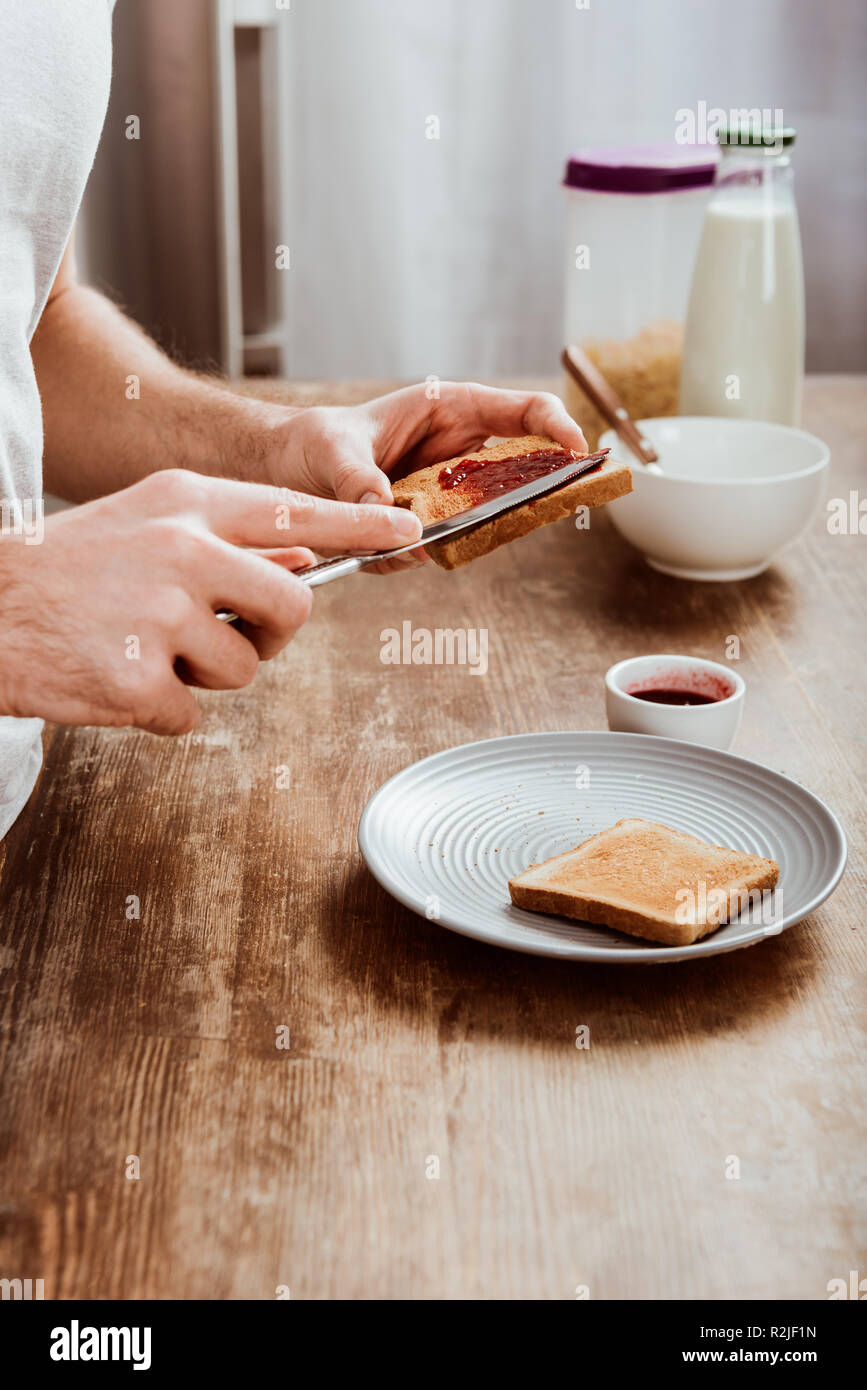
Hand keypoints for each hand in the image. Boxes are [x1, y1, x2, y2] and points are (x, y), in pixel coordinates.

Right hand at [0, 470, 421, 733]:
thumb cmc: (70, 568)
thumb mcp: (146, 522)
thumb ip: (228, 536)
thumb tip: (308, 555)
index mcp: (187, 503)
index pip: (295, 510)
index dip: (359, 523)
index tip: (405, 528)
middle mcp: (183, 551)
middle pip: (293, 602)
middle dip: (274, 631)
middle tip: (231, 633)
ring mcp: (162, 616)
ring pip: (246, 669)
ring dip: (206, 675)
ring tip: (145, 647)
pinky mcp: (139, 681)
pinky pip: (193, 715)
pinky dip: (162, 711)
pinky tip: (117, 678)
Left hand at [264, 383, 587, 572]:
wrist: (283, 469)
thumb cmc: (314, 440)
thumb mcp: (333, 450)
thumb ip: (360, 480)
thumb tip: (394, 521)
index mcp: (450, 410)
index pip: (523, 412)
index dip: (558, 428)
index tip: (578, 452)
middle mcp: (458, 454)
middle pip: (523, 471)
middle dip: (533, 494)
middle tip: (538, 511)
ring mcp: (446, 495)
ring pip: (481, 522)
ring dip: (453, 537)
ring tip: (401, 539)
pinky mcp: (426, 530)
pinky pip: (434, 552)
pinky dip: (405, 558)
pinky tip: (369, 550)